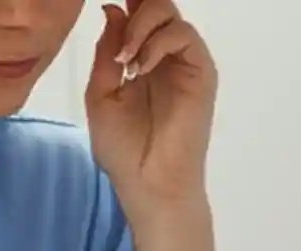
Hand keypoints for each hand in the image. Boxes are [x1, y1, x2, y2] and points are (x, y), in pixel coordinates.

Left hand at [85, 0, 217, 228]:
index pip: (135, 14)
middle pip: (155, 5)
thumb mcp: (100, 95)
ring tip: (124, 61)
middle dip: (135, 8)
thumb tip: (112, 8)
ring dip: (140, 27)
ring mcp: (183, 61)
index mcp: (138, 58)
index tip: (107, 3)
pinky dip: (157, 44)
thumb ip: (106, 52)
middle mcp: (162, 54)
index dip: (127, 4)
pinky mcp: (200, 72)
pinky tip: (138, 70)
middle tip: (117, 39)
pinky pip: (183, 36)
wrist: (148, 183)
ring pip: (169, 13)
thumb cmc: (123, 148)